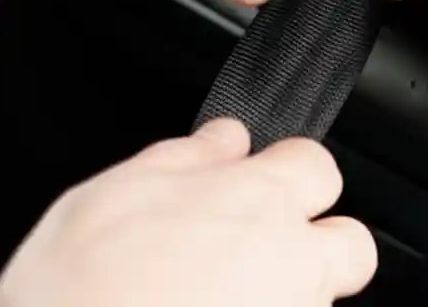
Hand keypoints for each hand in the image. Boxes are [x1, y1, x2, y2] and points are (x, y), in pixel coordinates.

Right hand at [0, 119, 376, 306]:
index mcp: (255, 201)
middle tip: (256, 254)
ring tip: (212, 299)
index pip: (316, 164)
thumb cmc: (77, 287)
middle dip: (317, 245)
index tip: (259, 184)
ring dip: (281, 295)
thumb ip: (186, 159)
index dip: (288, 173)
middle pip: (350, 244)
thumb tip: (225, 137)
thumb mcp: (114, 192)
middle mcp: (292, 264)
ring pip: (317, 300)